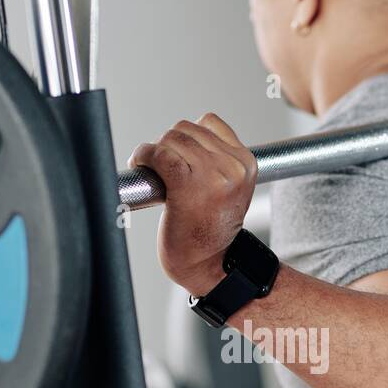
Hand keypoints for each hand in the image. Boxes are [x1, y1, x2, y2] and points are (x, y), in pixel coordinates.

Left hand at [130, 113, 257, 295]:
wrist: (211, 265)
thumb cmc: (211, 230)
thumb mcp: (230, 188)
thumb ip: (217, 158)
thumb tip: (180, 134)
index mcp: (246, 163)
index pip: (209, 122)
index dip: (187, 137)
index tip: (178, 155)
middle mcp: (233, 167)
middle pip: (186, 129)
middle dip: (168, 145)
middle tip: (162, 168)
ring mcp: (212, 177)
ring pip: (171, 139)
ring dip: (155, 152)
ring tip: (155, 172)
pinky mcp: (187, 187)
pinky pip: (159, 155)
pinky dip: (144, 155)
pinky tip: (141, 165)